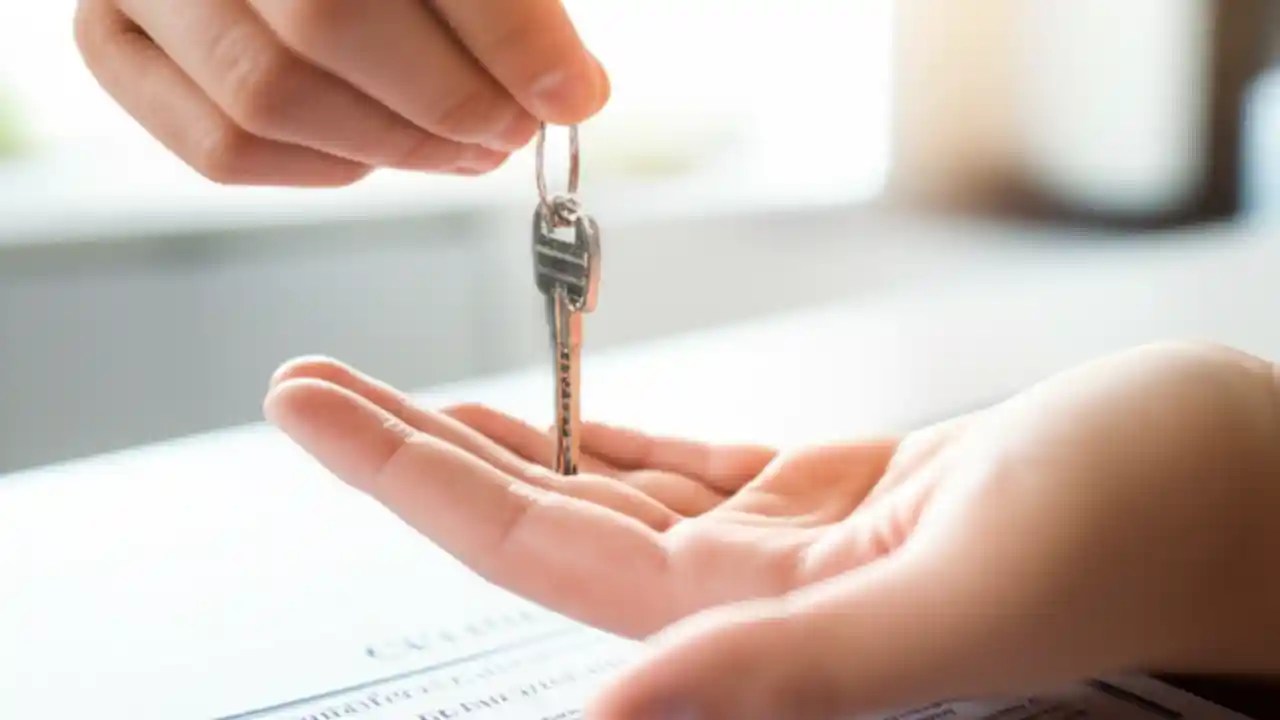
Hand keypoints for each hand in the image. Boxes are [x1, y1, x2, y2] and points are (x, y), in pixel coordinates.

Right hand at [74, 0, 607, 185]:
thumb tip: (566, 89)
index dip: (508, 33)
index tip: (573, 90)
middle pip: (329, 23)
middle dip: (451, 101)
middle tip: (515, 128)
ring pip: (268, 98)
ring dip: (398, 148)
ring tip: (467, 147)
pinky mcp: (112, 40)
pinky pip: (221, 147)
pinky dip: (324, 170)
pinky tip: (380, 154)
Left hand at [263, 343, 1279, 718]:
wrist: (1248, 489)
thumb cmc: (1157, 525)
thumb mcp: (970, 585)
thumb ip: (794, 665)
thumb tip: (615, 706)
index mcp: (772, 639)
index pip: (544, 560)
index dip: (418, 480)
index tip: (320, 411)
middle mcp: (764, 610)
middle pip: (547, 523)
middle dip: (419, 451)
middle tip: (311, 387)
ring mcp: (793, 555)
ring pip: (607, 494)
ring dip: (503, 439)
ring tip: (399, 397)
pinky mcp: (835, 503)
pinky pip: (688, 471)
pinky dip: (611, 439)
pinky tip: (552, 418)